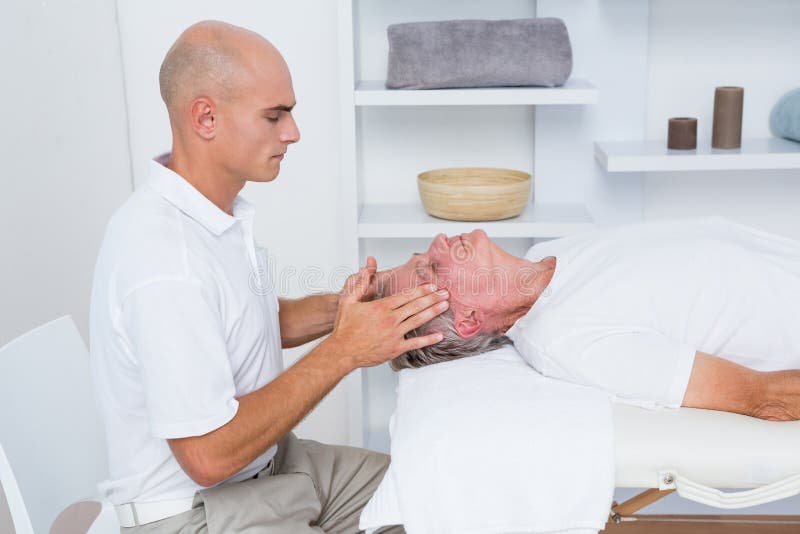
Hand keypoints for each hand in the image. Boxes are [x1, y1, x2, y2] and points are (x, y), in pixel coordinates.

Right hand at [328, 264, 448, 369]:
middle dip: (432, 298)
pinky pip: (415, 343)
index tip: (432, 286)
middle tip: (445, 293)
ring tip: (444, 306)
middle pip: (416, 306)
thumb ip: (360, 284)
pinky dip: (428, 339)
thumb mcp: (348, 301)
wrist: (342, 351)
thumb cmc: (344, 327)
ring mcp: (394, 334)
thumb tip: (366, 268)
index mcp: (381, 307)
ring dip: (433, 312)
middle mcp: (390, 319)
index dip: (421, 290)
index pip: (406, 295)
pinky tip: (438, 335)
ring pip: (418, 320)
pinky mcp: (395, 348)